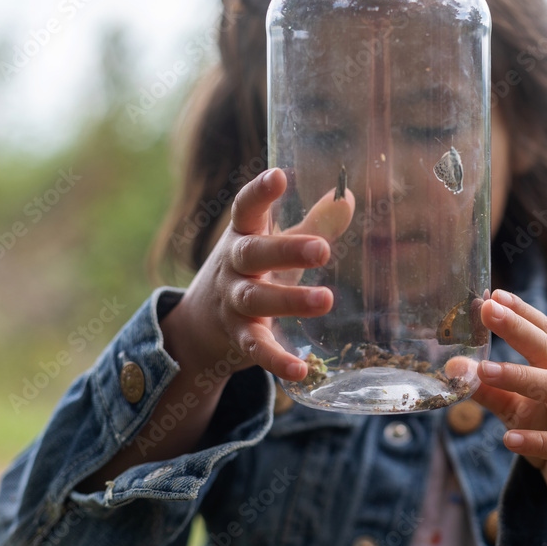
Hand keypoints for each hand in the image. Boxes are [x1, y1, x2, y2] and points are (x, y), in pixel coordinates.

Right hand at [161, 168, 353, 383]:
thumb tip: (347, 197)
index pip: (245, 208)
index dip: (259, 192)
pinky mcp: (238, 338)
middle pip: (253, 254)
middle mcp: (233, 266)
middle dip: (286, 251)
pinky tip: (299, 369)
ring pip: (256, 299)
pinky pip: (256, 349)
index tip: (278, 176)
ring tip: (326, 300)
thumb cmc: (251, 272)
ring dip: (290, 301)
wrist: (199, 326)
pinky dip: (276, 361)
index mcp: (242, 235)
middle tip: (322, 249)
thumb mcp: (274, 246)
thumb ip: (312, 224)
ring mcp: (232, 303)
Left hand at [471, 289, 546, 515]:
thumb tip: (452, 366)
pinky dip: (536, 441)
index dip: (523, 313)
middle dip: (520, 330)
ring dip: (522, 378)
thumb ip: (488, 387)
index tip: (494, 295)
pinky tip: (508, 439)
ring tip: (486, 371)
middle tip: (489, 311)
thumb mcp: (516, 405)